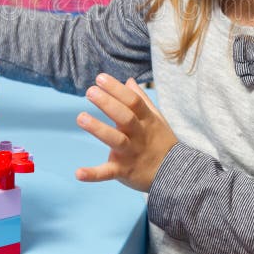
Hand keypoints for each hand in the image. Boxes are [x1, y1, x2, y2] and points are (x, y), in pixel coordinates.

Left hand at [76, 74, 177, 191]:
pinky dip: (93, 174)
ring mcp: (131, 153)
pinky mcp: (123, 171)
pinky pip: (108, 173)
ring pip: (116, 140)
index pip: (132, 101)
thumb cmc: (161, 142)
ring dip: (98, 129)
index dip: (117, 89)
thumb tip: (129, 81)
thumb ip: (142, 100)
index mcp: (146, 120)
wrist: (176, 174)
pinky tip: (78, 173)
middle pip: (125, 117)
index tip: (100, 78)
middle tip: (90, 91)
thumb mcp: (156, 119)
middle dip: (108, 103)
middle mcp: (139, 135)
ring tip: (81, 117)